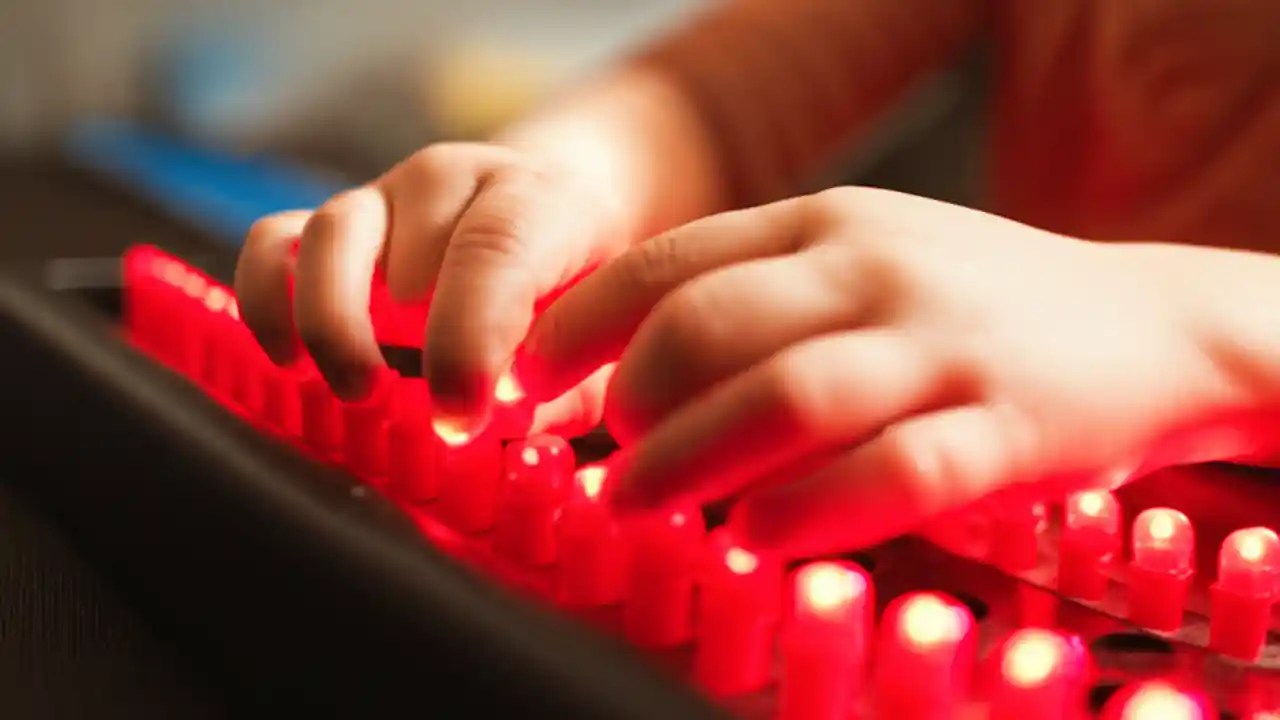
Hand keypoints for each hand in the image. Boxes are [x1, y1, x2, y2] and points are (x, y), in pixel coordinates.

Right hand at [234, 142, 630, 434]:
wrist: (563, 211)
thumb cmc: (584, 286)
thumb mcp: (604, 330)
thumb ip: (571, 377)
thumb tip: (505, 415)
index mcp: (540, 199)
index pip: (493, 251)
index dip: (469, 339)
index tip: (462, 417)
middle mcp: (456, 179)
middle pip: (413, 256)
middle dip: (423, 348)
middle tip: (442, 421)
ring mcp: (388, 194)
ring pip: (331, 236)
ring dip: (334, 325)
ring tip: (359, 392)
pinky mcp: (339, 223)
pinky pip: (274, 241)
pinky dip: (266, 300)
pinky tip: (289, 360)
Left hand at [517, 187, 1250, 554]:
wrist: (1149, 324)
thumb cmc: (974, 302)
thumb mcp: (864, 259)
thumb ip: (760, 293)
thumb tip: (629, 360)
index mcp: (828, 223)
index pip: (674, 260)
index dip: (584, 322)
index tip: (531, 375)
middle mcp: (876, 270)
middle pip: (711, 327)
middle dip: (630, 397)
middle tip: (600, 451)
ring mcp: (943, 345)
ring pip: (787, 396)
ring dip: (692, 458)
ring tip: (635, 501)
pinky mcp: (1006, 426)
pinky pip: (890, 473)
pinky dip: (808, 512)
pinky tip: (755, 538)